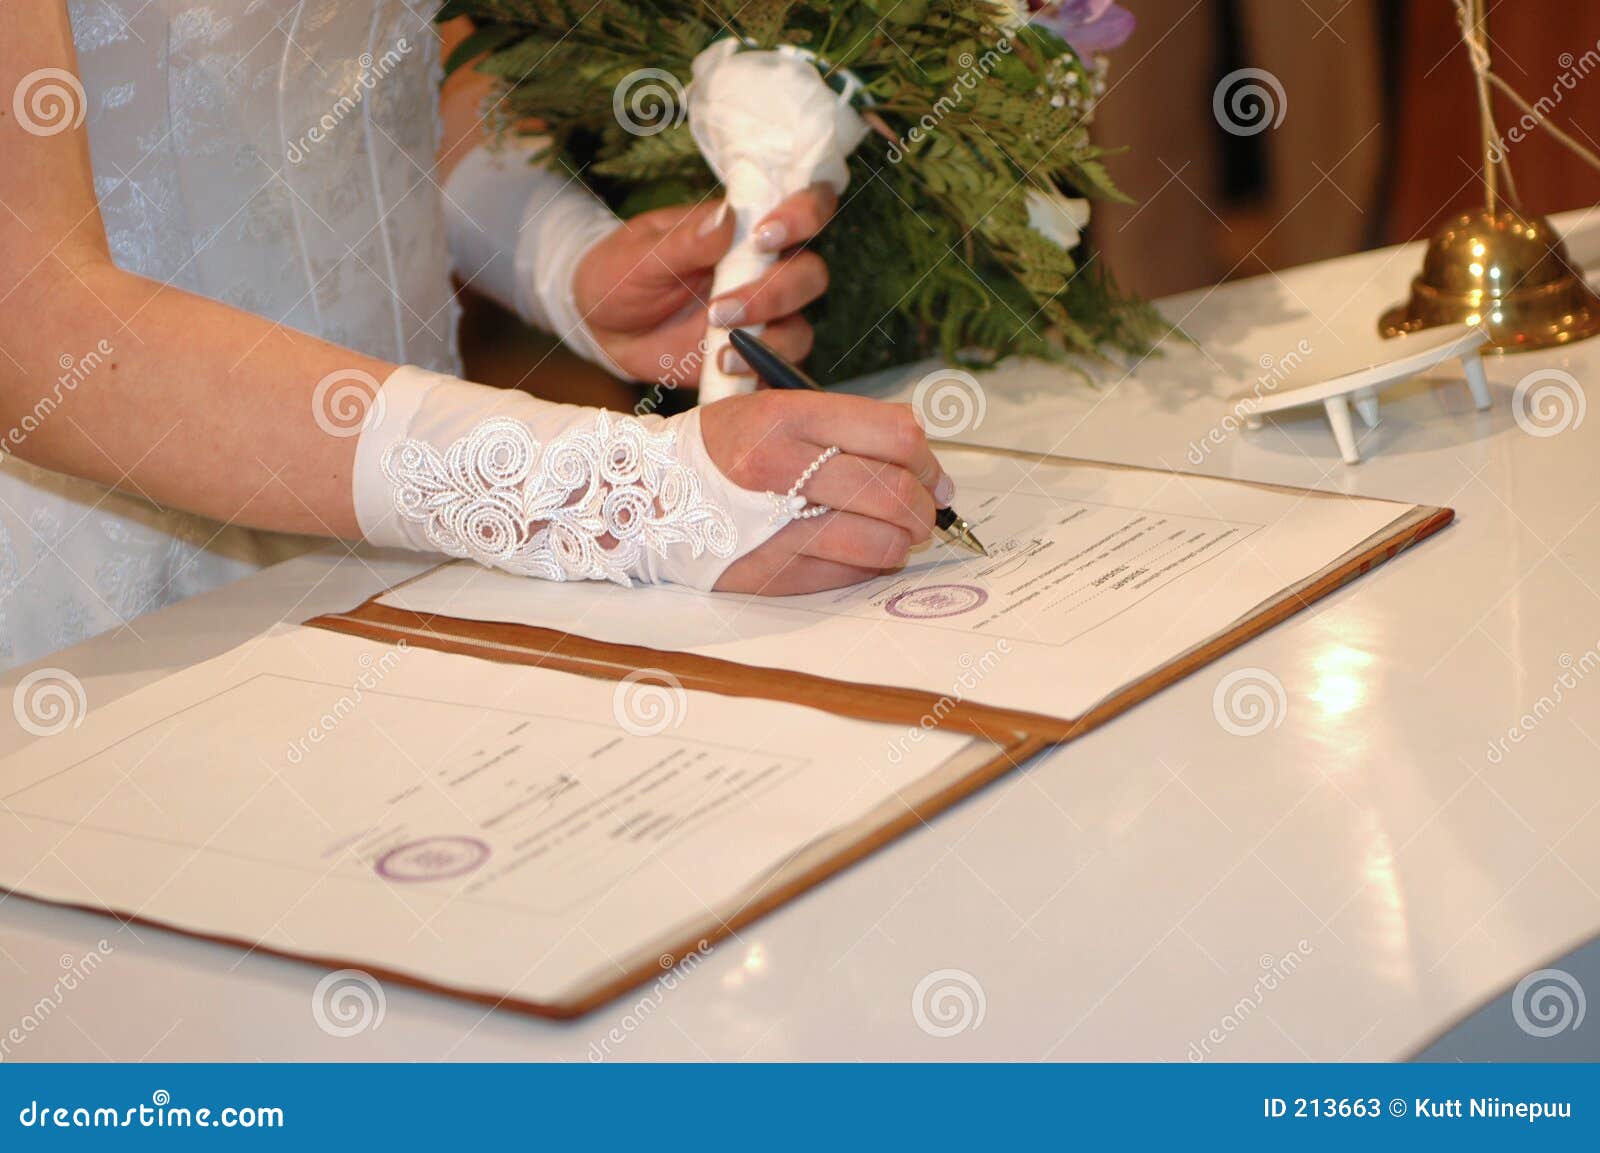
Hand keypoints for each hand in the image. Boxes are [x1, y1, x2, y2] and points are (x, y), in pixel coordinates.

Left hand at [573, 185, 836, 383]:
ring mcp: (763, 321)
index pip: (805, 208)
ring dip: (767, 342)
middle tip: (720, 310)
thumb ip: (685, 240)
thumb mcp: (642, 253)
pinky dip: (759, 376)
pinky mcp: (751, 361)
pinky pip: (777, 373)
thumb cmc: (623, 274)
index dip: (804, 214)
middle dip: (776, 293)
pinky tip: (725, 372)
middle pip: (810, 276)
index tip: (764, 237)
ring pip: (800, 330)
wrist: (602, 327)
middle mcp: (765, 273)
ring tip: (718, 353)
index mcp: (747, 230)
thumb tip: (726, 217)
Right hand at [697, 390, 955, 594]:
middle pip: (894, 490)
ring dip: (902, 542)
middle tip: (924, 512)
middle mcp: (779, 469)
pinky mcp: (769, 573)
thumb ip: (846, 424)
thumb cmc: (723, 450)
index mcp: (786, 417)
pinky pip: (849, 575)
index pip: (895, 434)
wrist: (644, 495)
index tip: (934, 476)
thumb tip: (921, 456)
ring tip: (895, 535)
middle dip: (924, 507)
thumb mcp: (775, 409)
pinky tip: (857, 552)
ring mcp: (772, 526)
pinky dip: (867, 566)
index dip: (929, 459)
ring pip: (881, 541)